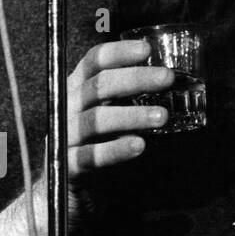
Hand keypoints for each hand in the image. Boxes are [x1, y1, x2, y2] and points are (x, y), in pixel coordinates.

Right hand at [52, 40, 172, 225]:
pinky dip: (115, 150)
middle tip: (167, 78)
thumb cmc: (94, 139)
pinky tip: (138, 145)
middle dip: (135, 79)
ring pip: (96, 120)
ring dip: (131, 116)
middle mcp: (68, 107)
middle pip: (98, 86)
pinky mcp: (68, 166)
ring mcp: (65, 136)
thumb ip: (128, 93)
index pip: (94, 61)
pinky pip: (90, 156)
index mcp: (78, 88)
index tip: (147, 49)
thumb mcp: (107, 108)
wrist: (63, 186)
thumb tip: (171, 76)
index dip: (118, 52)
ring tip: (162, 116)